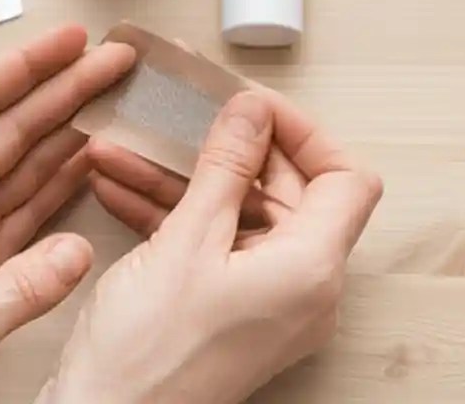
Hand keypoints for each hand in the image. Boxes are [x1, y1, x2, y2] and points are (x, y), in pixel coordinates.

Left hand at [0, 25, 135, 403]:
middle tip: (112, 62)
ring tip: (112, 100)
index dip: (18, 69)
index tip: (66, 43)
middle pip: (1, 130)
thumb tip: (75, 253)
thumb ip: (10, 295)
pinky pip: (23, 216)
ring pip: (18, 168)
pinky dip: (60, 189)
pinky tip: (88, 165)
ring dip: (66, 132)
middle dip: (59, 90)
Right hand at [39, 91, 382, 403]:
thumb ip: (224, 168)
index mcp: (310, 270)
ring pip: (238, 217)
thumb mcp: (184, 242)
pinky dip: (174, 216)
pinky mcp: (230, 313)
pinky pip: (214, 247)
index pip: (345, 179)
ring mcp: (266, 304)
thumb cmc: (147, 357)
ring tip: (125, 152)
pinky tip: (120, 190)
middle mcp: (302, 289)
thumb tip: (251, 114)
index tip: (252, 108)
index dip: (303, 133)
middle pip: (287, 194)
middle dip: (225, 152)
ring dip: (183, 181)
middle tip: (183, 120)